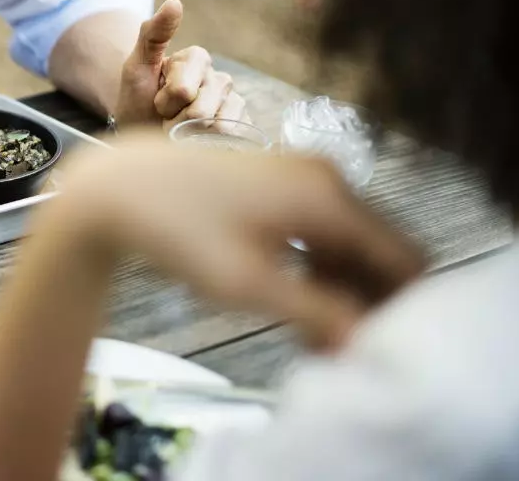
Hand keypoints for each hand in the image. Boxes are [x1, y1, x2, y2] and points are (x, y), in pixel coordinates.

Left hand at [57, 132, 425, 350]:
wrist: (115, 187)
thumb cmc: (175, 231)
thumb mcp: (247, 284)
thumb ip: (315, 314)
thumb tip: (361, 341)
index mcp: (328, 197)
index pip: (403, 258)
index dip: (397, 308)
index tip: (374, 345)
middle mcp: (324, 176)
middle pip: (377, 249)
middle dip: (366, 298)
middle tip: (335, 346)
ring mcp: (300, 173)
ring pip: (347, 240)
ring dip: (339, 284)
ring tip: (308, 331)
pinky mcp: (276, 179)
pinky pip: (317, 226)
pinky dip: (314, 262)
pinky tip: (289, 296)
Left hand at [114, 0, 247, 128]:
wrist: (142, 131)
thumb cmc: (138, 98)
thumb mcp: (136, 66)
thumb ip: (153, 33)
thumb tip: (175, 2)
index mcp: (198, 58)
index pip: (183, 90)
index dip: (164, 103)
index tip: (155, 100)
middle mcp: (220, 78)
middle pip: (202, 112)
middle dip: (176, 122)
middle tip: (166, 117)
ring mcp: (232, 104)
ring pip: (220, 127)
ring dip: (191, 137)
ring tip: (181, 130)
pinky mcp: (241, 127)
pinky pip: (235, 138)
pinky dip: (211, 145)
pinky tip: (200, 140)